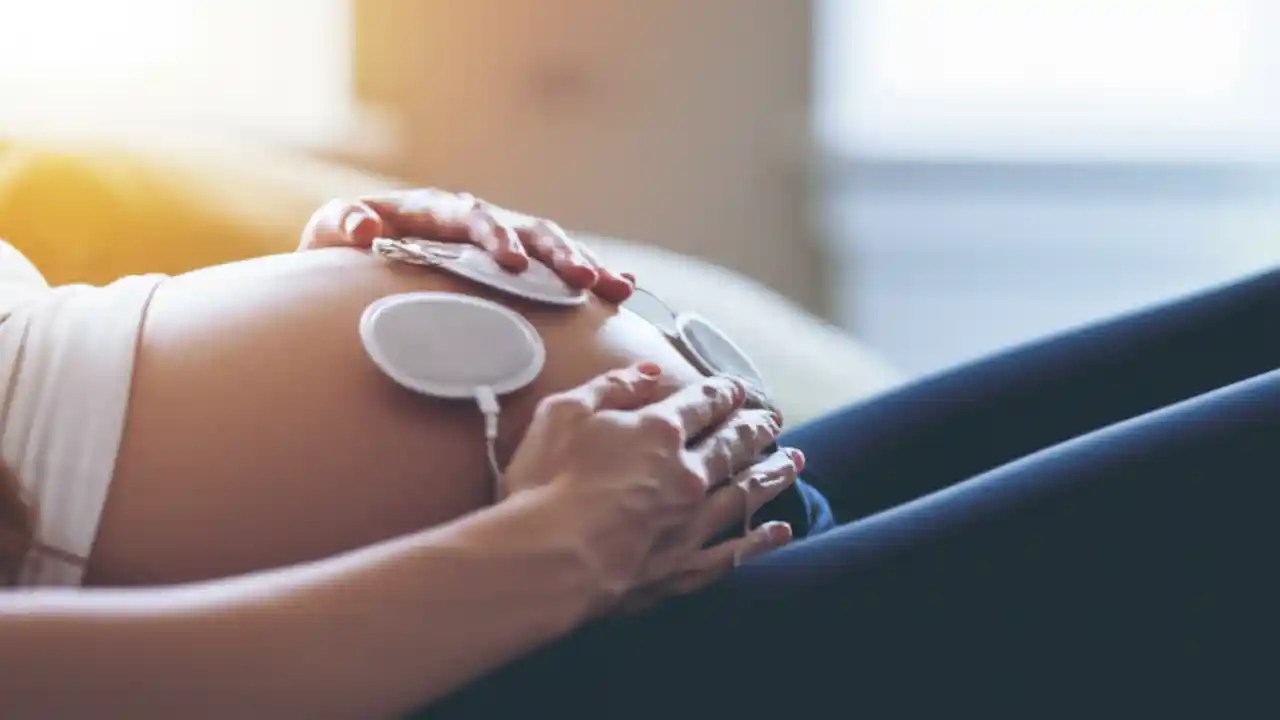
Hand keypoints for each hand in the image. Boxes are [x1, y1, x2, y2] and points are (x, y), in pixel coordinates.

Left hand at [299, 187, 634, 302]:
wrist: (353, 258)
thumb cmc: (343, 246)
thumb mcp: (330, 233)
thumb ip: (343, 224)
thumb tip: (364, 228)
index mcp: (437, 210)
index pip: (473, 217)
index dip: (495, 237)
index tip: (512, 264)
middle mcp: (478, 219)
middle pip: (527, 229)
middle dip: (557, 254)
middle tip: (582, 280)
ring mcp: (500, 240)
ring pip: (550, 246)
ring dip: (583, 265)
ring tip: (615, 288)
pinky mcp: (513, 265)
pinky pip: (553, 266)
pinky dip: (586, 273)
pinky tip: (617, 289)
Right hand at [503, 362, 796, 615]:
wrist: (549, 562)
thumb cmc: (545, 484)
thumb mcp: (564, 413)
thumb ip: (611, 387)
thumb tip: (650, 370)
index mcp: (659, 431)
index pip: (703, 403)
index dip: (723, 392)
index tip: (738, 388)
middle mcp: (688, 474)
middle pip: (734, 444)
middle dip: (756, 427)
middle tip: (774, 419)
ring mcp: (692, 523)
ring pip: (746, 492)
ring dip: (773, 473)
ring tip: (795, 461)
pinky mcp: (685, 567)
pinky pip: (736, 551)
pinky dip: (762, 539)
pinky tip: (781, 530)